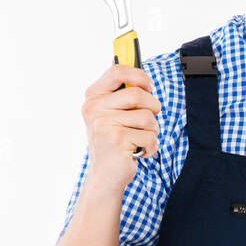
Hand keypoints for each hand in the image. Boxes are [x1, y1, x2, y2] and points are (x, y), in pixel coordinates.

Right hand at [81, 63, 161, 194]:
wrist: (104, 176)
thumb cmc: (112, 142)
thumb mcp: (110, 113)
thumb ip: (120, 92)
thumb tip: (134, 69)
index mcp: (93, 97)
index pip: (117, 71)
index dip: (139, 75)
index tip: (148, 86)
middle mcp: (94, 109)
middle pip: (137, 93)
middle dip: (153, 107)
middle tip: (148, 121)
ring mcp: (105, 125)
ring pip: (148, 116)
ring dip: (153, 130)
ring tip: (140, 139)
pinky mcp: (118, 140)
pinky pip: (150, 135)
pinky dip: (151, 146)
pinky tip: (139, 152)